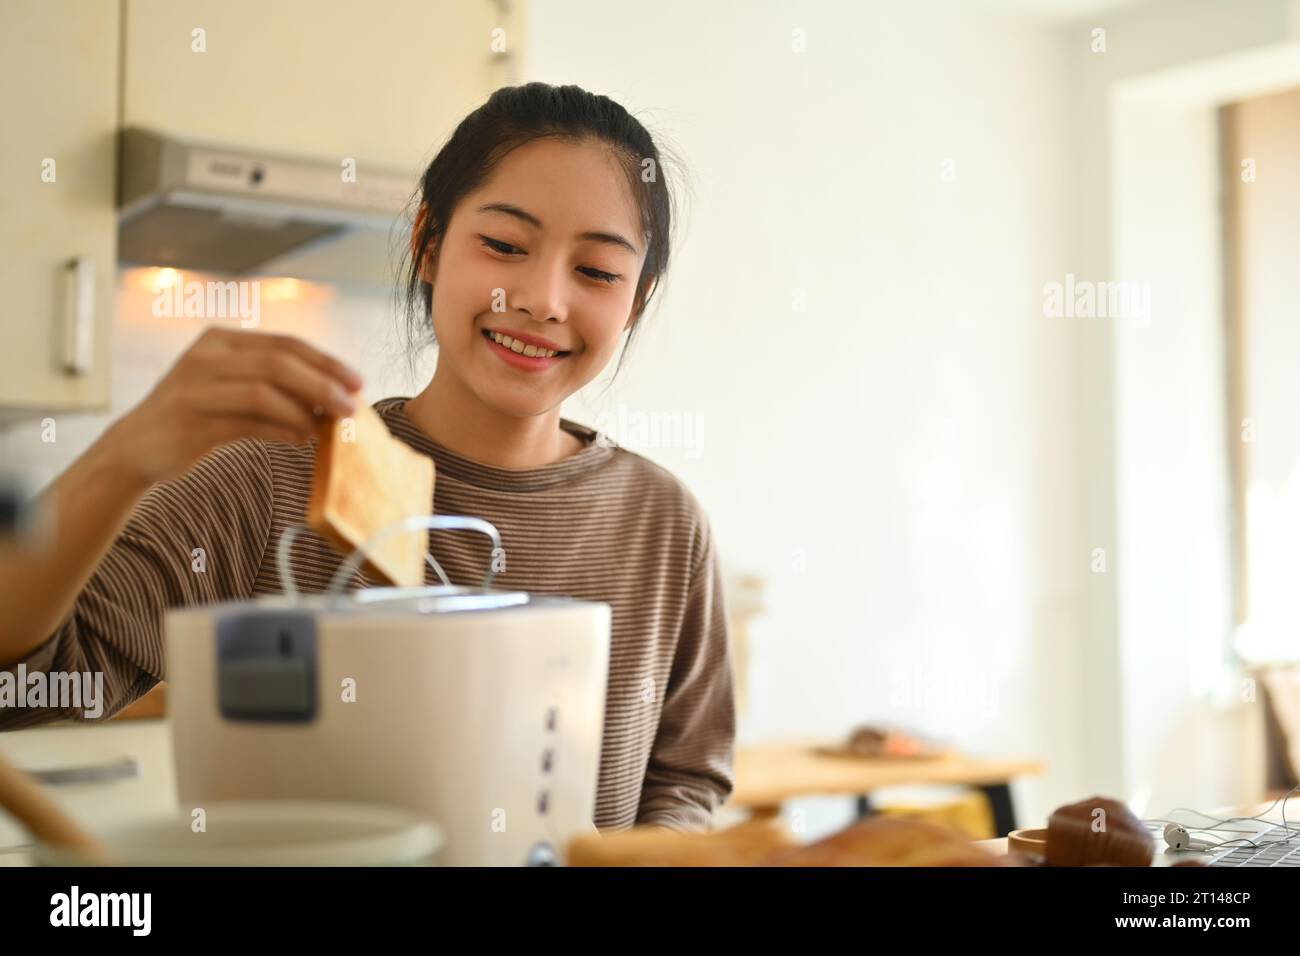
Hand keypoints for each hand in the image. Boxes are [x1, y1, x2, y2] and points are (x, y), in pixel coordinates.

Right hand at [107, 327, 363, 486]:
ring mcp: (194, 386)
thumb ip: (276, 390)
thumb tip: (334, 400)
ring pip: (264, 391)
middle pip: (278, 363)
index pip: (285, 343)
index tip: (358, 381)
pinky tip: (301, 439)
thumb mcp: (235, 394)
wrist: (136, 448)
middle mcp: (206, 356)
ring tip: (329, 425)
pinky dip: (281, 430)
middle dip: (323, 384)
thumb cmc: (195, 419)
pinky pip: (247, 423)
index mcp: (220, 340)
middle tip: (352, 406)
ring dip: (305, 410)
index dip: (327, 362)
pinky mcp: (189, 419)